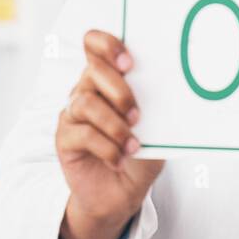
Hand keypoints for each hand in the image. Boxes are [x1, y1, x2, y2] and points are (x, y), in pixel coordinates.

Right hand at [55, 30, 163, 238]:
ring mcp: (73, 113)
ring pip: (86, 102)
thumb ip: (155, 106)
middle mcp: (87, 90)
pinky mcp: (65, 138)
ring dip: (114, 124)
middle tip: (137, 114)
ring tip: (132, 143)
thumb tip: (173, 87)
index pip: (95, 44)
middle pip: (93, 70)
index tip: (129, 62)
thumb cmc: (140, 154)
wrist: (123, 194)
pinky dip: (107, 147)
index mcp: (107, 78)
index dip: (107, 45)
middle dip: (119, 89)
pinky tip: (120, 159)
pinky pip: (83, 133)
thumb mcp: (156, 128)